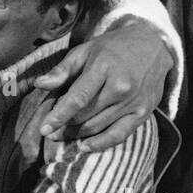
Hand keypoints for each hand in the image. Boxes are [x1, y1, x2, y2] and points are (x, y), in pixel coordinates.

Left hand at [33, 16, 171, 150]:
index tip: (44, 128)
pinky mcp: (143, 112)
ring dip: (77, 135)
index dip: (59, 116)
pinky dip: (101, 143)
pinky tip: (85, 147)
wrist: (153, 45)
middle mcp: (121, 86)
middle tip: (50, 132)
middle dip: (64, 126)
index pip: (78, 98)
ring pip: (98, 126)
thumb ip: (63, 70)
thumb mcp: (85, 50)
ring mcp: (133, 101)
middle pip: (86, 115)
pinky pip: (120, 134)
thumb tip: (40, 84)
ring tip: (61, 137)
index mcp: (103, 67)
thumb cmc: (113, 48)